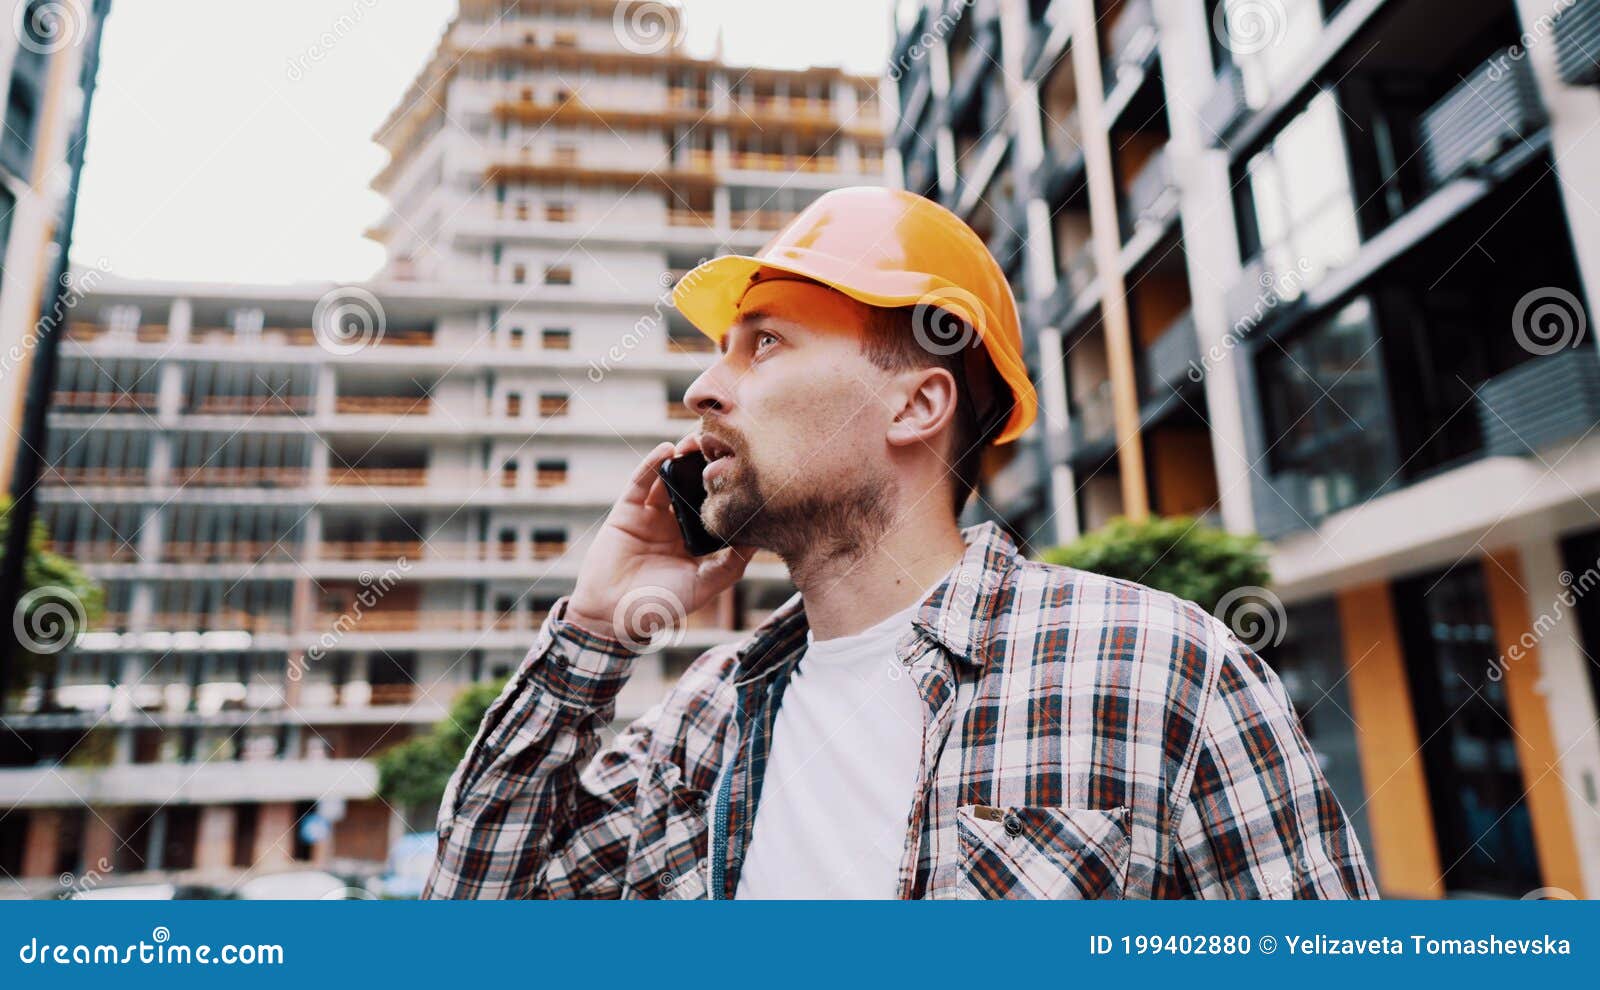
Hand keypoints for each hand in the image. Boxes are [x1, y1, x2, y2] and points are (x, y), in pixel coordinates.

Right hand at [566, 436, 756, 646]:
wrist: (613, 613)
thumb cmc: (661, 604)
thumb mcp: (705, 584)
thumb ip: (732, 562)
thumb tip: (760, 537)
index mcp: (696, 539)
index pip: (715, 505)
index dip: (728, 486)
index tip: (746, 464)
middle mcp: (676, 522)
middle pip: (694, 485)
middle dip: (707, 463)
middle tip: (723, 441)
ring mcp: (652, 512)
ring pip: (670, 476)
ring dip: (683, 456)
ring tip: (698, 439)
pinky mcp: (628, 508)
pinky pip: (641, 480)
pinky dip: (653, 462)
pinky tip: (667, 450)